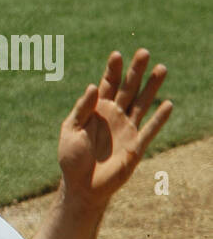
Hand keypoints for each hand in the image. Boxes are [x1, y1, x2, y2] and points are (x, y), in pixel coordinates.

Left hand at [59, 49, 172, 211]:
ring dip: (152, 87)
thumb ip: (82, 109)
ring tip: (162, 68)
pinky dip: (159, 118)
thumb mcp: (70, 130)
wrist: (81, 185)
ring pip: (142, 103)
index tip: (117, 54)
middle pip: (128, 89)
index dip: (112, 70)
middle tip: (144, 52)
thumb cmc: (71, 158)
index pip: (107, 85)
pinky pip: (150, 129)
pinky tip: (168, 104)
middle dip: (136, 71)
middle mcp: (114, 116)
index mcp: (96, 110)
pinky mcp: (136, 146)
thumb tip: (92, 86)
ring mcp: (127, 129)